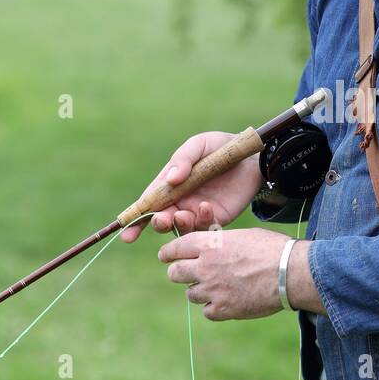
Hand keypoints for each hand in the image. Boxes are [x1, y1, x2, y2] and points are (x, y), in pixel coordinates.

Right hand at [120, 133, 263, 242]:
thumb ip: (183, 159)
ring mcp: (198, 211)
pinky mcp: (217, 217)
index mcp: (169, 184)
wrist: (252, 155)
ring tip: (182, 215)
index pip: (148, 204)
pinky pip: (206, 226)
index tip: (126, 234)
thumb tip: (171, 179)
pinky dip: (203, 220)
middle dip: (157, 223)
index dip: (135, 219)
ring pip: (182, 227)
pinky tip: (206, 207)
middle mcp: (180, 201)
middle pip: (162, 220)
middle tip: (162, 219)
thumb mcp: (199, 145)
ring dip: (178, 224)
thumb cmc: (220, 147)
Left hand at [157, 227, 292, 319]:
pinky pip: (207, 311)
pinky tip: (227, 301)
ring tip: (216, 287)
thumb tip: (212, 247)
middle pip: (174, 273)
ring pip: (191, 294)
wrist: (290, 273)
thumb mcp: (244, 236)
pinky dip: (214, 307)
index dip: (168, 253)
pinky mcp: (224, 309)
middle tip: (188, 274)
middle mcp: (205, 267)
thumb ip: (221, 243)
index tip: (166, 257)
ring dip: (199, 290)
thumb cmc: (273, 249)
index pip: (175, 248)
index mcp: (209, 245)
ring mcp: (213, 290)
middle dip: (180, 272)